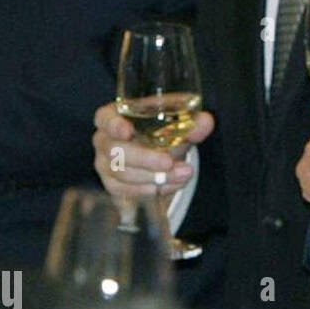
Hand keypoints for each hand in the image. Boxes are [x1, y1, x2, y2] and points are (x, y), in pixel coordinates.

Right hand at [92, 101, 213, 197]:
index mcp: (113, 116)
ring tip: (184, 173)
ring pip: (123, 174)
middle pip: (115, 151)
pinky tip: (173, 184)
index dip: (113, 125)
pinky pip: (127, 192)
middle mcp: (103, 140)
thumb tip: (206, 121)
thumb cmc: (162, 131)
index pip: (105, 118)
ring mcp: (104, 164)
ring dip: (155, 176)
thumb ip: (193, 122)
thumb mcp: (178, 123)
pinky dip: (153, 190)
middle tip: (169, 162)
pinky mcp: (112, 185)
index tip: (127, 131)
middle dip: (145, 158)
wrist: (161, 154)